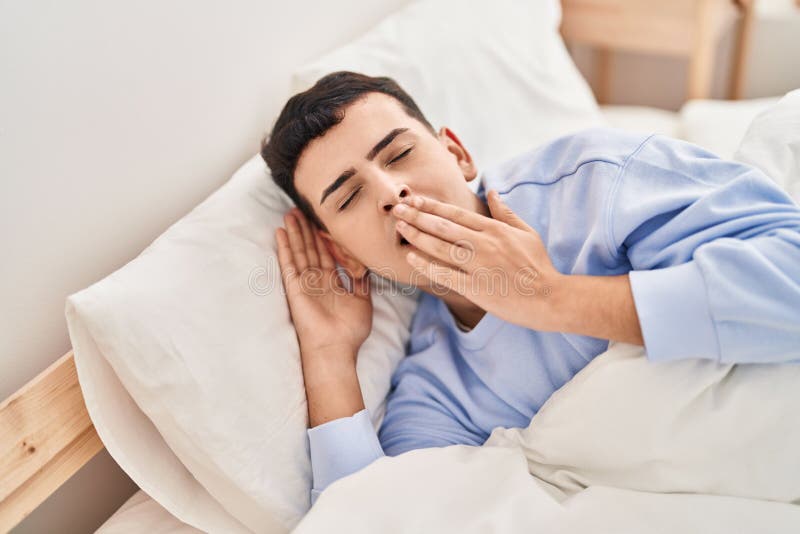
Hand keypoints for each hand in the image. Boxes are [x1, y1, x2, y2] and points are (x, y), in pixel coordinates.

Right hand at [275, 207, 372, 359]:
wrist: (336, 347)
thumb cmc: (350, 330)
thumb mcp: (363, 301)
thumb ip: (362, 282)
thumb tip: (368, 265)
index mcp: (332, 283)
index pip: (327, 254)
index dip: (325, 237)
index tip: (323, 220)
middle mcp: (317, 280)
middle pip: (311, 248)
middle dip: (306, 229)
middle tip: (301, 208)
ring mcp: (304, 283)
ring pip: (300, 251)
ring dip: (295, 232)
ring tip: (290, 213)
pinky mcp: (294, 287)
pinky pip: (288, 263)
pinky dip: (284, 247)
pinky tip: (279, 232)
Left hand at [392, 190, 563, 331]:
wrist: (549, 298)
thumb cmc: (538, 266)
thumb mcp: (526, 233)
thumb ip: (505, 212)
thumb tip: (492, 191)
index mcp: (494, 229)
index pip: (456, 213)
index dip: (432, 206)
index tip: (414, 200)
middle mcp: (484, 243)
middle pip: (443, 226)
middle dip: (417, 216)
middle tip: (396, 209)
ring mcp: (479, 265)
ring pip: (440, 246)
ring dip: (417, 236)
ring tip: (399, 228)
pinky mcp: (476, 287)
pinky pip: (445, 273)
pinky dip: (426, 264)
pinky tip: (410, 257)